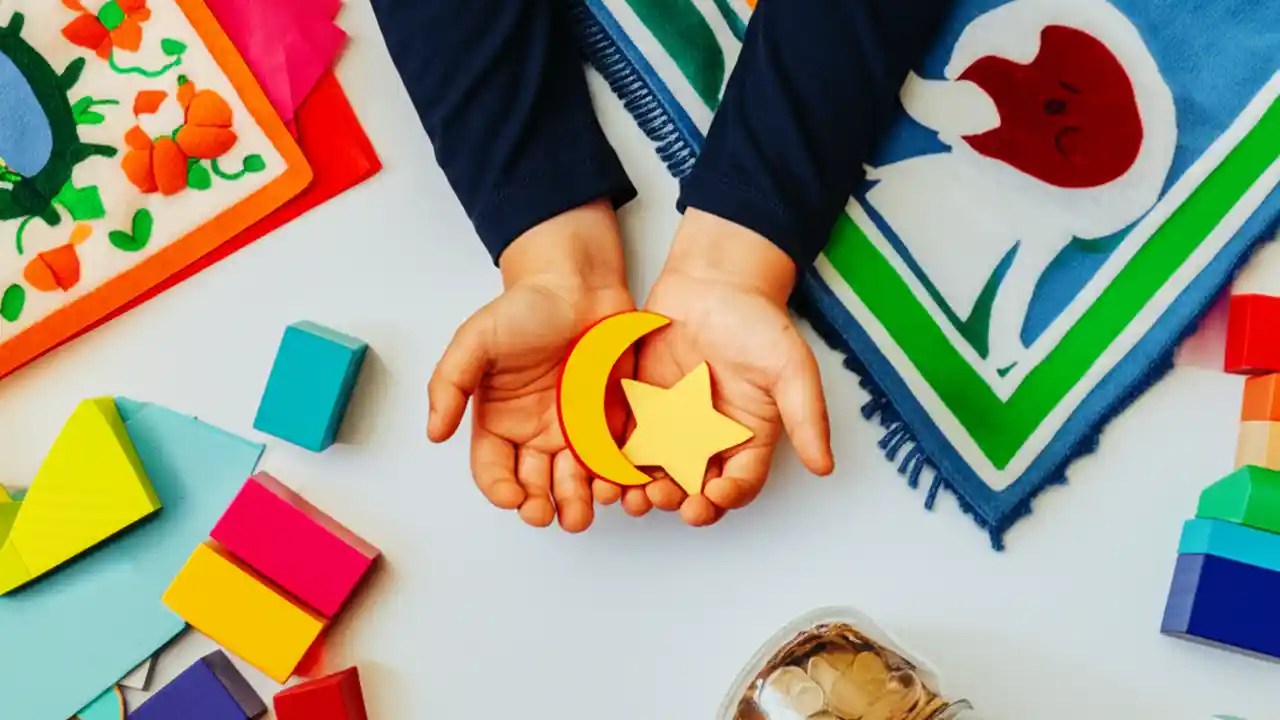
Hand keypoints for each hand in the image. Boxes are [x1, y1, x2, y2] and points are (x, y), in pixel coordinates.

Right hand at [428, 200, 633, 531]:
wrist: (579, 284)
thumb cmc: (525, 308)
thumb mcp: (475, 340)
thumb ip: (450, 384)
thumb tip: (434, 433)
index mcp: (499, 421)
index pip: (494, 471)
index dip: (501, 491)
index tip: (516, 498)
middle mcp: (535, 433)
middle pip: (535, 486)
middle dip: (542, 507)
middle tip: (550, 514)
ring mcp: (576, 431)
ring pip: (575, 483)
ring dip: (578, 501)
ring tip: (584, 507)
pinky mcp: (612, 423)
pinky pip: (613, 461)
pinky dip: (615, 478)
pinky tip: (615, 483)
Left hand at [623, 209, 833, 524]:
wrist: (713, 282)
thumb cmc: (757, 322)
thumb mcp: (791, 368)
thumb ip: (807, 416)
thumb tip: (824, 465)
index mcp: (748, 438)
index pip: (739, 484)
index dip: (726, 498)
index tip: (711, 496)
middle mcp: (710, 441)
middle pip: (693, 489)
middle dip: (678, 500)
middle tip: (665, 497)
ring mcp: (673, 427)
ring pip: (656, 474)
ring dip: (643, 491)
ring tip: (632, 496)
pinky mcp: (642, 409)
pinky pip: (627, 444)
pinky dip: (618, 463)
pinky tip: (607, 470)